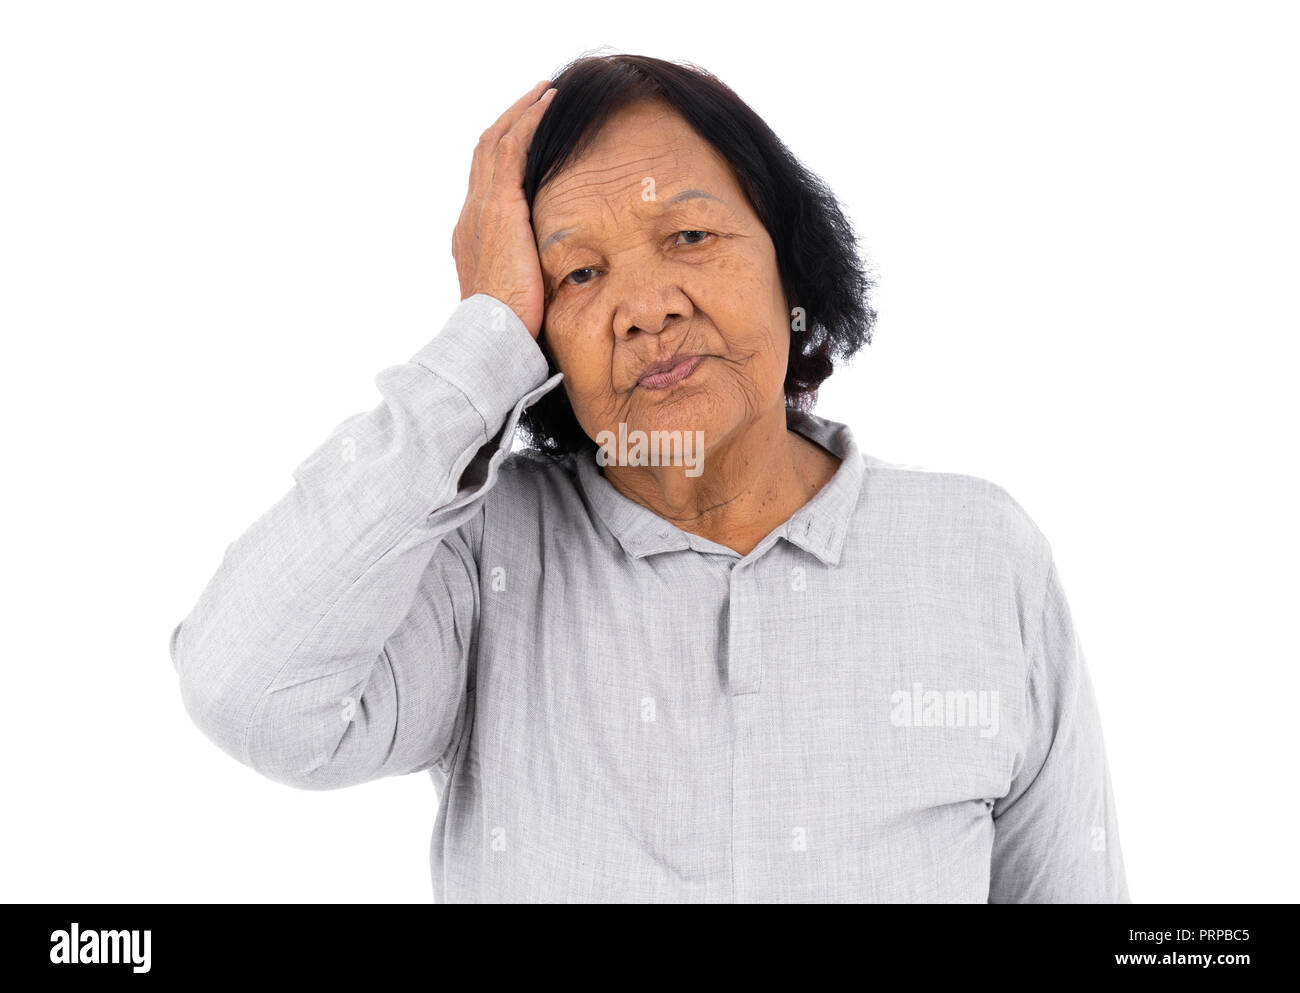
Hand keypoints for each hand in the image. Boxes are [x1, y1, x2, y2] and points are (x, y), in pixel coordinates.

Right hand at [452, 80, 556, 339]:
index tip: (523, 138)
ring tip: (543, 92)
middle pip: (484, 152)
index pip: (485, 181)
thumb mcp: (517, 298)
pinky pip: (510, 150)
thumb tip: (551, 283)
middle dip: (509, 122)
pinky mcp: (499, 208)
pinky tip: (546, 104)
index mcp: (472, 236)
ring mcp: (481, 209)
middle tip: (534, 100)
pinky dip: (527, 122)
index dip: (502, 154)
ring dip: (520, 113)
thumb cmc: (509, 331)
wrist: (490, 338)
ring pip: (494, 142)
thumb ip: (527, 278)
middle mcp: (471, 216)